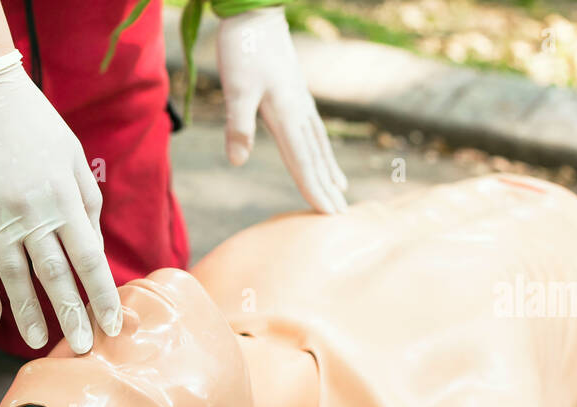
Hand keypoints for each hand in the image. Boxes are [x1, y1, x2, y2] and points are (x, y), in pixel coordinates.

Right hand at [0, 52, 121, 352]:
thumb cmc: (33, 123)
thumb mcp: (72, 154)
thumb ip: (87, 201)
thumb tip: (94, 246)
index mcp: (64, 199)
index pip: (89, 260)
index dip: (101, 297)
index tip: (111, 327)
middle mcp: (32, 213)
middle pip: (55, 276)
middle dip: (70, 316)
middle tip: (80, 349)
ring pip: (14, 277)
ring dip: (26, 313)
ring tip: (36, 342)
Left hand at [216, 6, 347, 212]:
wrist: (255, 11)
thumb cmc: (243, 48)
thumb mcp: (235, 87)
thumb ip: (237, 124)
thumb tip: (237, 161)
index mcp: (287, 114)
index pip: (302, 162)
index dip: (314, 189)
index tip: (329, 214)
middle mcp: (299, 111)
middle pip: (315, 157)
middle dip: (326, 187)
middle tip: (341, 216)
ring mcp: (300, 101)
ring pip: (318, 143)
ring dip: (328, 168)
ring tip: (340, 189)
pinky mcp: (295, 92)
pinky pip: (313, 128)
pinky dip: (321, 147)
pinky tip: (322, 152)